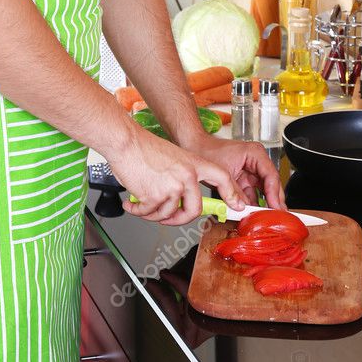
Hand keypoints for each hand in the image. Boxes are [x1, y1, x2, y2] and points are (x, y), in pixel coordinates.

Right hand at [106, 125, 249, 225]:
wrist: (125, 141)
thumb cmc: (143, 148)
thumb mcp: (173, 157)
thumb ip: (182, 177)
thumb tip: (181, 200)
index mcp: (193, 164)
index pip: (222, 177)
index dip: (231, 193)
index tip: (237, 205)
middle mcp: (186, 175)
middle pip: (194, 210)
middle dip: (180, 220)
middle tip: (170, 218)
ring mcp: (172, 187)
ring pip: (167, 215)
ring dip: (152, 214)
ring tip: (141, 202)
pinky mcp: (155, 196)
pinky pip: (149, 214)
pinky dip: (137, 211)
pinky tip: (131, 203)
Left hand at [187, 135, 285, 209]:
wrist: (195, 147)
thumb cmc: (207, 150)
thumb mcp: (222, 172)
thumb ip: (234, 191)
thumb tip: (244, 207)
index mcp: (255, 153)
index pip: (270, 175)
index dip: (274, 193)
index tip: (276, 207)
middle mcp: (256, 161)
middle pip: (271, 184)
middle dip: (274, 201)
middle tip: (277, 217)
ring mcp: (251, 171)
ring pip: (264, 191)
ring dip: (265, 205)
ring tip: (267, 218)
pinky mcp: (245, 180)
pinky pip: (253, 194)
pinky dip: (254, 204)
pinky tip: (255, 215)